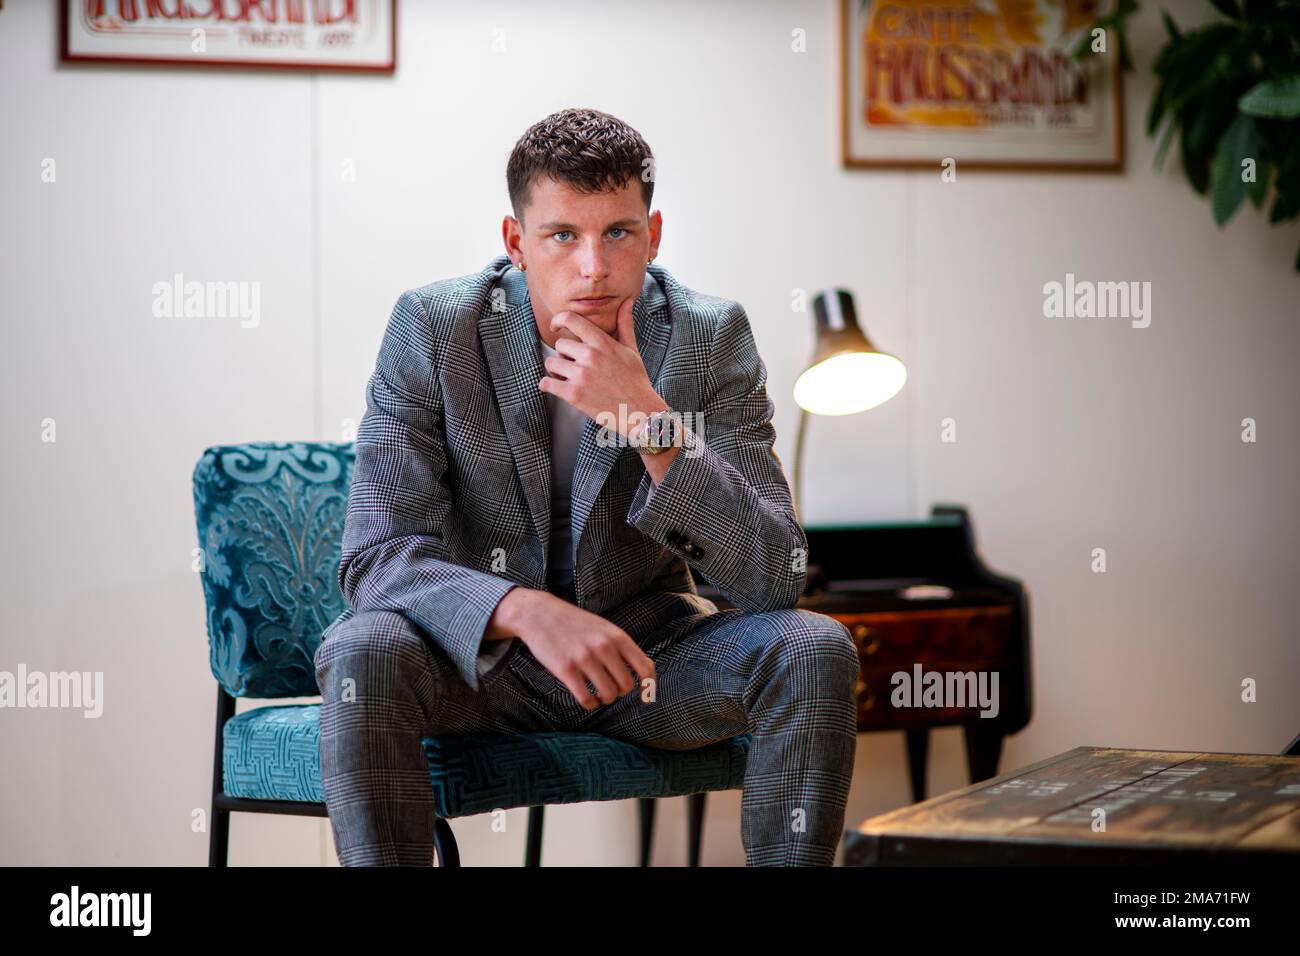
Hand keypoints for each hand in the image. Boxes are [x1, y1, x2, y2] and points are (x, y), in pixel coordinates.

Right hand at [491, 588, 655, 708]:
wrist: (539, 613)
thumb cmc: (574, 623)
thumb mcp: (604, 628)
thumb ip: (624, 647)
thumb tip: (648, 669)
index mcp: (617, 636)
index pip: (645, 668)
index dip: (647, 685)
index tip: (643, 694)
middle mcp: (603, 647)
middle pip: (627, 685)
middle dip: (620, 692)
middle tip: (610, 688)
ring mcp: (584, 658)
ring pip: (608, 694)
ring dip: (604, 699)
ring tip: (597, 693)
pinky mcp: (565, 670)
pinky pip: (586, 699)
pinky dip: (589, 704)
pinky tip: (585, 697)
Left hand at [539, 296, 663, 438]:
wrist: (640, 411)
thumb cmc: (636, 380)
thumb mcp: (631, 349)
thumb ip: (624, 324)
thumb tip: (627, 301)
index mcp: (602, 342)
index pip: (571, 319)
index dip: (558, 320)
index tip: (556, 327)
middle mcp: (590, 356)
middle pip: (559, 345)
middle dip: (564, 355)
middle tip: (575, 365)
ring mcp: (580, 376)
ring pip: (551, 363)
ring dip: (556, 371)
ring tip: (570, 378)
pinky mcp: (573, 395)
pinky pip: (546, 383)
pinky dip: (548, 386)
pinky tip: (556, 387)